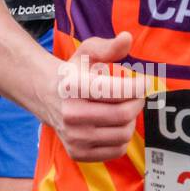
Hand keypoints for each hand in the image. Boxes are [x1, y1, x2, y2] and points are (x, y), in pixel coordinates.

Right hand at [40, 32, 144, 162]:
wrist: (44, 95)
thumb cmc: (72, 73)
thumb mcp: (86, 53)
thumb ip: (108, 47)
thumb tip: (127, 38)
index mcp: (73, 87)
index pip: (116, 92)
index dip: (138, 87)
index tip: (144, 82)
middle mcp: (70, 114)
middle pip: (123, 115)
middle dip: (137, 103)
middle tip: (136, 96)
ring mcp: (73, 137)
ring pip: (123, 134)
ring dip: (131, 121)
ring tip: (125, 109)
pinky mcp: (77, 152)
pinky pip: (116, 150)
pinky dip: (122, 138)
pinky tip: (115, 125)